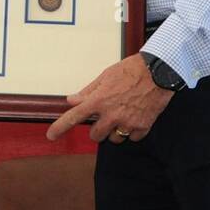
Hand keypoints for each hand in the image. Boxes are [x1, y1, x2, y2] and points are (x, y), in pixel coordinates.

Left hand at [45, 54, 172, 143]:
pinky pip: (132, 138)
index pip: (73, 117)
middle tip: (105, 118)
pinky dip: (132, 131)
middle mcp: (111, 115)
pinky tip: (135, 118)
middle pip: (95, 136)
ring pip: (114, 139)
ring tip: (122, 116)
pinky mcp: (143, 126)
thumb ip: (88, 91)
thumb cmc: (131, 70)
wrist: (159, 71)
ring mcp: (127, 122)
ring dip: (114, 132)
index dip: (59, 128)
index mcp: (99, 100)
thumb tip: (72, 100)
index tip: (51, 136)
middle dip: (97, 129)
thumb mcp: (106, 76)